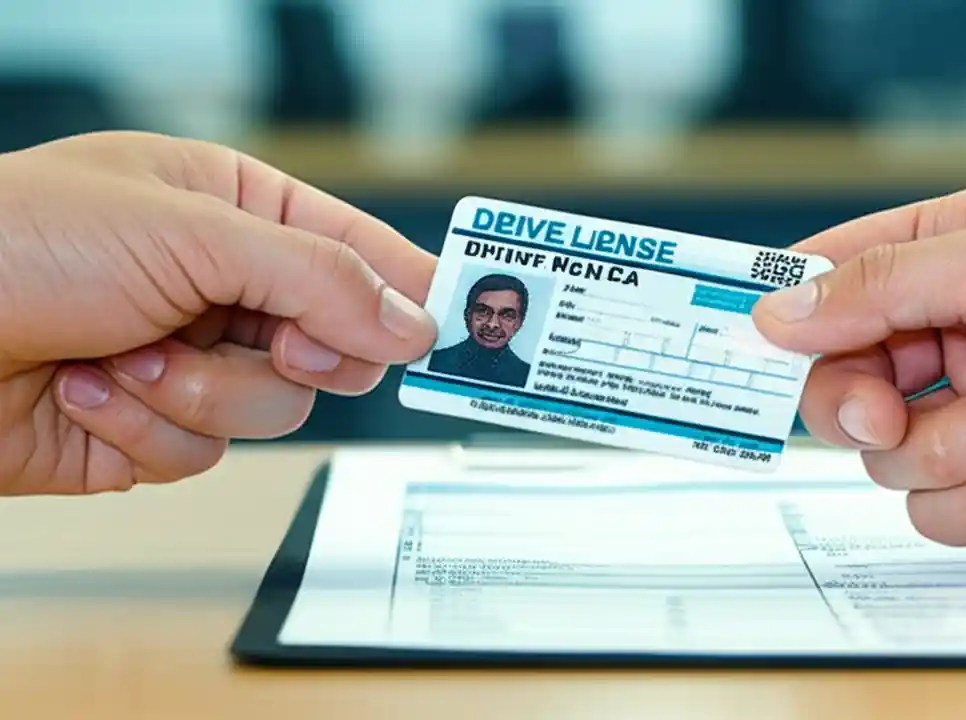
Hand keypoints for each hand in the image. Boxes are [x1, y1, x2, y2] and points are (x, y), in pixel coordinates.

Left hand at [0, 132, 436, 494]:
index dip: (415, 285)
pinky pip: (209, 453)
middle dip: (294, 350)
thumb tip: (412, 320)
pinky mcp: (157, 429)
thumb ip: (318, 277)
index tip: (473, 318)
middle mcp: (224, 286)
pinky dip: (153, 432)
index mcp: (238, 210)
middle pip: (338, 344)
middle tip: (269, 338)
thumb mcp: (191, 233)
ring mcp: (193, 359)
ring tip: (130, 355)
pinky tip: (95, 390)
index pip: (360, 251)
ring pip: (279, 407)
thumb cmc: (14, 240)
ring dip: (203, 392)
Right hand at [753, 180, 965, 543]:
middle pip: (838, 383)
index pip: (835, 281)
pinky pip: (937, 511)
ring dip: (952, 442)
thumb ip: (882, 286)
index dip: (784, 312)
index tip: (738, 340)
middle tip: (887, 404)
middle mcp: (956, 338)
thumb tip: (780, 312)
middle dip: (858, 400)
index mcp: (952, 256)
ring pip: (886, 458)